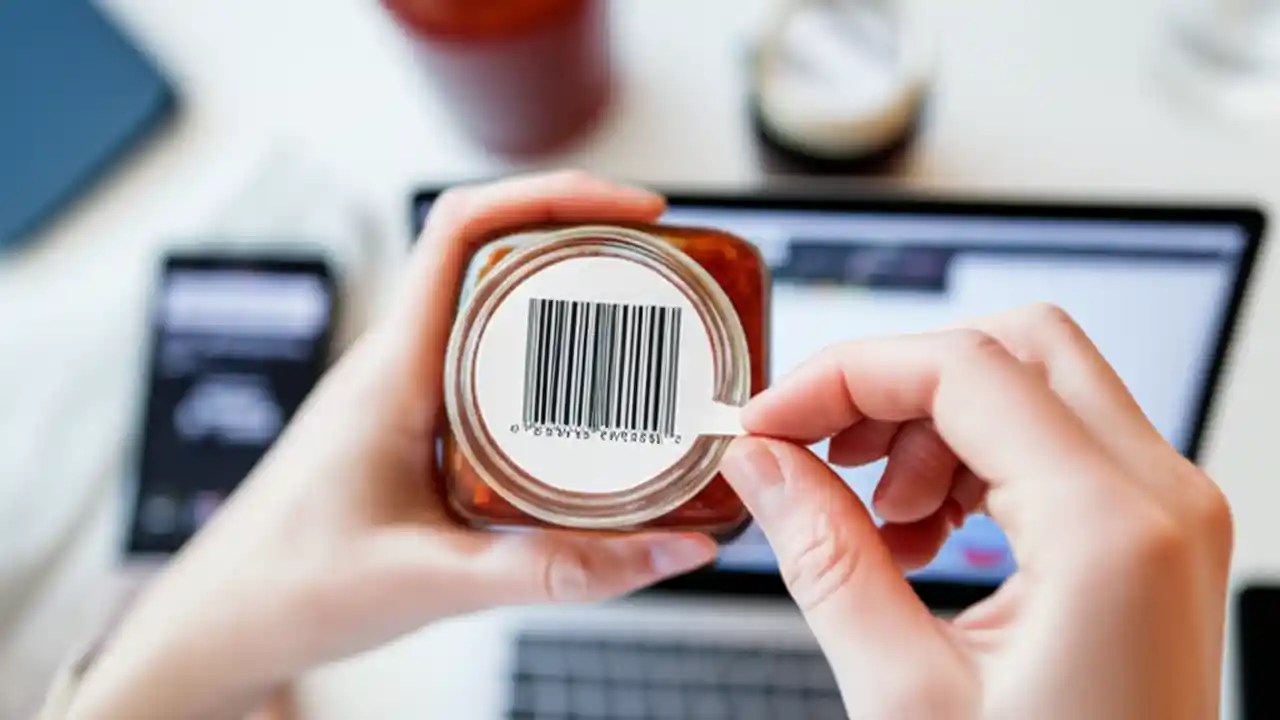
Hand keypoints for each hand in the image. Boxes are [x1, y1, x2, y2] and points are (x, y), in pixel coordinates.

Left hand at [71, 172, 717, 719]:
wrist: (227, 620)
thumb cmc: (295, 588)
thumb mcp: (437, 580)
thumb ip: (557, 570)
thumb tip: (671, 550)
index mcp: (393, 369)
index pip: (464, 229)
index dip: (556, 195)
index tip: (637, 213)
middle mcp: (397, 360)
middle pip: (495, 252)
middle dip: (586, 241)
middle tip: (664, 271)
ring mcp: (403, 386)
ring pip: (494, 305)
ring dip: (568, 296)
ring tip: (647, 320)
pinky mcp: (412, 420)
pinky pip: (488, 358)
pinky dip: (548, 356)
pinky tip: (589, 400)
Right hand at [720, 305, 1232, 719]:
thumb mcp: (903, 694)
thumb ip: (824, 554)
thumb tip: (762, 464)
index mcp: (1111, 528)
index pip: (963, 369)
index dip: (844, 377)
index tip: (769, 421)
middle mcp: (1159, 501)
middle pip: (1013, 349)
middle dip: (896, 385)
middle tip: (817, 447)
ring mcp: (1166, 519)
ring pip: (1033, 390)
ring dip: (931, 431)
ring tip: (874, 519)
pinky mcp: (1149, 542)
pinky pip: (1052, 448)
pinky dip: (970, 466)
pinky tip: (917, 537)